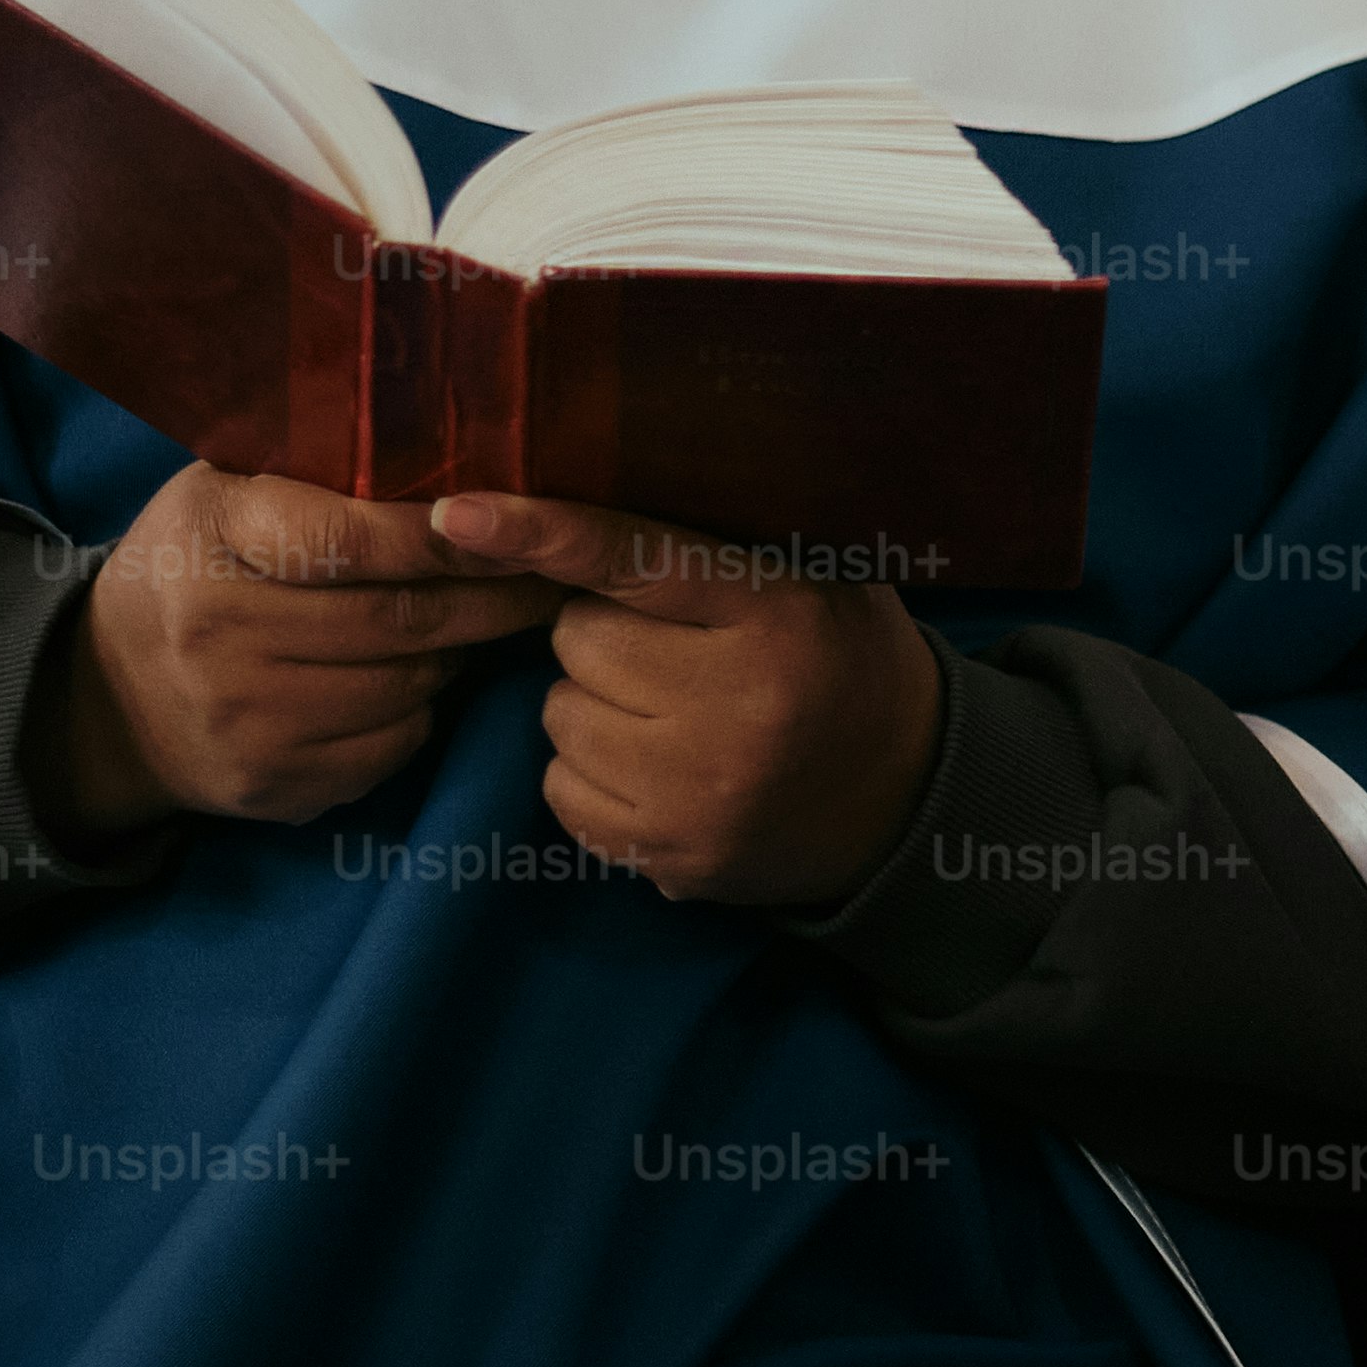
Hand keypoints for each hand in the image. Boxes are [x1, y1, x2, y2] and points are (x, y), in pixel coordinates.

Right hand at [49, 464, 571, 839]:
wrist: (105, 698)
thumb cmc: (195, 568)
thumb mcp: (227, 495)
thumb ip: (321, 472)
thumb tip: (462, 457)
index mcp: (211, 537)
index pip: (351, 539)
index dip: (448, 538)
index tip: (520, 525)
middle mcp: (216, 630)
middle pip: (401, 619)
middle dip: (494, 599)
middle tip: (550, 576)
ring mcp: (242, 717)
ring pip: (410, 685)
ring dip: (458, 654)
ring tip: (471, 623)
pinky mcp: (269, 783)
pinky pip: (392, 746)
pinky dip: (421, 712)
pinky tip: (413, 681)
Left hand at [423, 493, 942, 908]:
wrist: (909, 798)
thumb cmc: (850, 664)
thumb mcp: (825, 584)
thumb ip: (727, 549)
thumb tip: (587, 513)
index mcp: (782, 617)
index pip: (642, 561)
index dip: (546, 533)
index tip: (457, 514)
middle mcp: (738, 705)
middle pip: (581, 641)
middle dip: (604, 636)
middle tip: (667, 651)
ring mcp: (699, 789)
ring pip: (559, 715)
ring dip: (595, 705)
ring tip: (669, 714)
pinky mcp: (669, 853)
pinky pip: (563, 790)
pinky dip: (592, 771)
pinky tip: (657, 767)